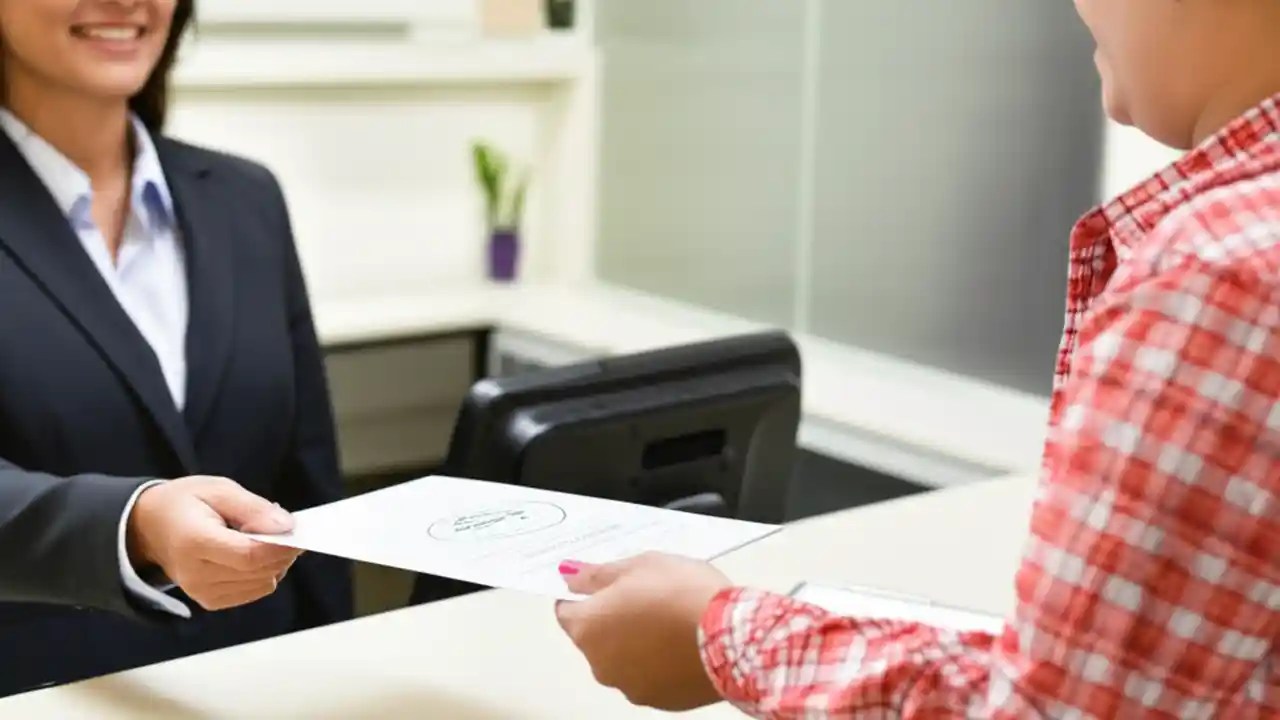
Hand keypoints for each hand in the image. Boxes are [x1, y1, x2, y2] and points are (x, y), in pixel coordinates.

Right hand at [126, 476, 302, 610]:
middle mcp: (196, 574)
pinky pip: (253, 591)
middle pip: (258, 571)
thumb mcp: (219, 490)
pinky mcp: (210, 601)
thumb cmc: (185, 503)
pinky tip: (254, 554)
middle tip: (289, 530)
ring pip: (261, 584)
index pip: (249, 555)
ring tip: (266, 539)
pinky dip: (263, 573)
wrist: (149, 528)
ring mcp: (201, 592)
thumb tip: (287, 526)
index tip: (297, 530)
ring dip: (275, 563)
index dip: (280, 545)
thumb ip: (254, 508)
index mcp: (195, 542)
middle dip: (283, 552)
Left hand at [554, 552, 731, 711]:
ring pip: (622, 660)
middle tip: (648, 598)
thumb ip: (599, 575)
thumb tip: (570, 577)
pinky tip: (681, 645)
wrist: (730, 636)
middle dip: (614, 619)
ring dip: (636, 643)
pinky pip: (650, 677)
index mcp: (587, 627)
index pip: (566, 610)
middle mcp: (599, 664)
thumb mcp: (639, 565)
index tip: (608, 586)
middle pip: (595, 637)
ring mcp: (628, 687)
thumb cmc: (681, 592)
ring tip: (671, 622)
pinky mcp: (659, 701)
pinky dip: (658, 663)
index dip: (585, 596)